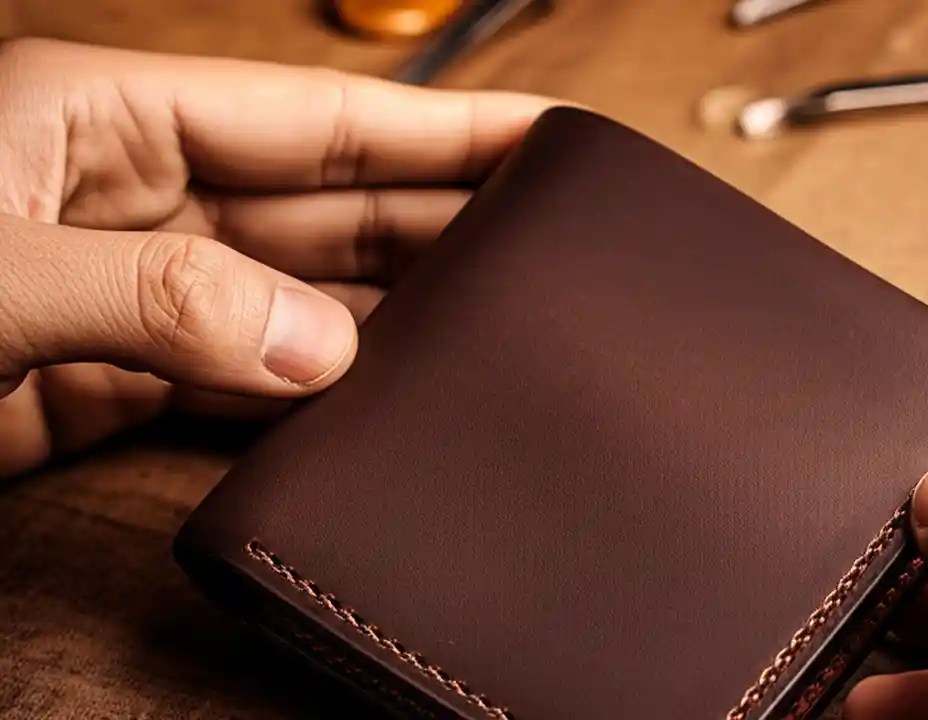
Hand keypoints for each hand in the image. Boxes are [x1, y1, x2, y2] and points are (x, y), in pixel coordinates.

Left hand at [0, 39, 555, 475]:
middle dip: (438, 224)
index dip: (442, 129)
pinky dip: (310, 402)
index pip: (317, 117)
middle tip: (547, 251)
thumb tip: (318, 352)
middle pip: (326, 207)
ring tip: (487, 335)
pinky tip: (381, 404)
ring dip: (385, 321)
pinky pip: (241, 384)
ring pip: (295, 300)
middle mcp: (131, 200)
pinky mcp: (109, 386)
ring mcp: (128, 295)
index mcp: (105, 121)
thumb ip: (157, 299)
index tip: (544, 138)